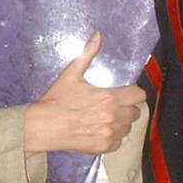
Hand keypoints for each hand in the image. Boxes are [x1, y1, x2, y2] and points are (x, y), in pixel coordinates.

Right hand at [23, 31, 145, 155]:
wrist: (43, 126)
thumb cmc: (56, 101)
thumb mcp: (71, 74)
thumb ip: (88, 54)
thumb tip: (97, 36)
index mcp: (109, 97)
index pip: (139, 95)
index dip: (132, 93)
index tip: (124, 94)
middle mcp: (113, 116)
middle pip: (135, 112)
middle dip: (125, 108)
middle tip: (110, 106)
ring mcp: (109, 133)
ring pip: (128, 127)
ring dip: (120, 123)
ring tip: (103, 119)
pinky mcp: (104, 146)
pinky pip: (119, 141)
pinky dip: (112, 137)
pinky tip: (99, 130)